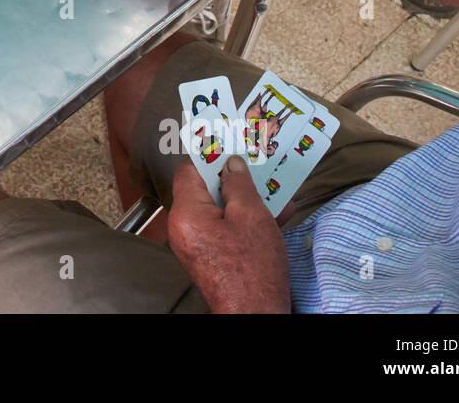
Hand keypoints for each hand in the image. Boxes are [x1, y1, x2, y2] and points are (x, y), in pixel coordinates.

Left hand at [167, 157, 290, 312]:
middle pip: (205, 190)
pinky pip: (225, 228)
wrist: (255, 313)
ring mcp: (196, 243)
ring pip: (219, 209)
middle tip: (253, 163)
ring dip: (245, 199)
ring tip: (272, 188)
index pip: (190, 171)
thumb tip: (232, 165)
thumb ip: (240, 185)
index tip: (228, 144)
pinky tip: (274, 214)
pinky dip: (245, 220)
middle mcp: (184, 228)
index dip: (210, 156)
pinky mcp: (210, 255)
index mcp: (187, 214)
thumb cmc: (252, 270)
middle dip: (233, 177)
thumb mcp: (251, 216)